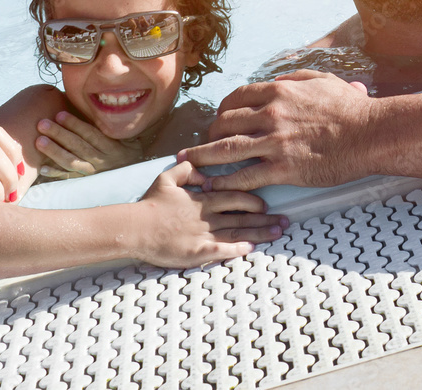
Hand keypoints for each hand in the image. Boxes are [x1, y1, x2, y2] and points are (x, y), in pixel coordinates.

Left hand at [35, 110, 141, 177]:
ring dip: (55, 152)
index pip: (91, 134)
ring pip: (72, 162)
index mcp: (111, 146)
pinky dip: (56, 174)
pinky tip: (42, 169)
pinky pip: (69, 179)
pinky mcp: (86, 183)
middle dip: (60, 135)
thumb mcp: (122, 137)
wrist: (135, 178)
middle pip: (79, 146)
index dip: (75, 124)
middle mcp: (102, 160)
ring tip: (39, 142)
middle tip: (42, 124)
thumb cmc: (125, 150)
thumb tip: (87, 103)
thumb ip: (106, 125)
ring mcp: (93, 173)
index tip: (59, 114)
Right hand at [132, 162, 288, 267]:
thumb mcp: (167, 177)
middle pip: (243, 215)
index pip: (235, 196)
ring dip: (260, 233)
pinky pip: (223, 250)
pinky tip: (253, 248)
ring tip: (279, 233)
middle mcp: (208, 216)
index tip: (266, 204)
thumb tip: (206, 173)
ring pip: (238, 232)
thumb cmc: (151, 204)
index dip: (253, 200)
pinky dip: (239, 249)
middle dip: (266, 218)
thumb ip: (188, 170)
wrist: (136, 227)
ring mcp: (204, 234)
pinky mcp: (198, 251)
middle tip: (284, 220)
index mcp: (202, 199)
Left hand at [178, 70, 373, 190]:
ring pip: (226, 149)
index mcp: (277, 91)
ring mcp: (274, 143)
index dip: (222, 111)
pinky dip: (225, 182)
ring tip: (189, 163)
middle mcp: (270, 115)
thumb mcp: (320, 80)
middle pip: (224, 122)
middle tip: (202, 143)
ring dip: (203, 157)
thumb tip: (277, 79)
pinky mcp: (282, 169)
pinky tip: (213, 186)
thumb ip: (294, 78)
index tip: (217, 120)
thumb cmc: (351, 108)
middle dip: (209, 133)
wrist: (372, 134)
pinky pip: (245, 177)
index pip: (236, 98)